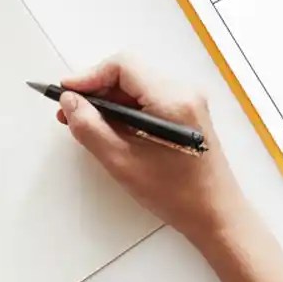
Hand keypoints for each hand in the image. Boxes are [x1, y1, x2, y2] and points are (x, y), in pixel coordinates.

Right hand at [59, 56, 282, 281]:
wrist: (217, 215)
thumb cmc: (176, 194)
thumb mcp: (122, 162)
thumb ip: (90, 127)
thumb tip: (69, 101)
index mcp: (172, 98)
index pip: (123, 66)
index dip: (89, 76)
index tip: (65, 93)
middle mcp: (183, 91)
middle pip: (129, 74)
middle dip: (96, 90)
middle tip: (68, 113)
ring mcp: (188, 101)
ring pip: (136, 87)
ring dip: (108, 102)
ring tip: (84, 124)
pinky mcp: (187, 114)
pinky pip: (148, 100)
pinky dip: (125, 110)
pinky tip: (108, 130)